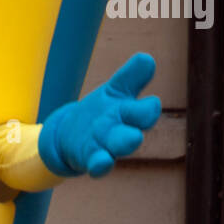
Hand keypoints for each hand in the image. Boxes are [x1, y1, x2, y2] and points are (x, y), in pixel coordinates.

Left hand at [38, 52, 161, 178]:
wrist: (72, 134)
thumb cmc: (103, 110)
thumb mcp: (116, 89)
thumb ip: (131, 75)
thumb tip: (147, 59)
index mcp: (130, 113)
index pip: (146, 111)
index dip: (149, 108)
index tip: (151, 103)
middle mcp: (122, 132)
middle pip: (133, 133)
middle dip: (136, 132)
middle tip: (138, 132)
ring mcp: (106, 146)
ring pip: (118, 147)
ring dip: (124, 145)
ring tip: (132, 140)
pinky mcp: (90, 158)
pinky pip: (98, 164)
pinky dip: (100, 165)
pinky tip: (100, 163)